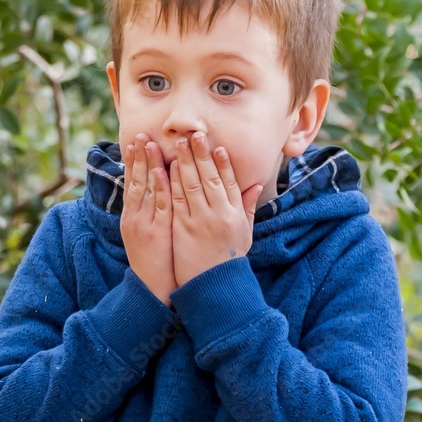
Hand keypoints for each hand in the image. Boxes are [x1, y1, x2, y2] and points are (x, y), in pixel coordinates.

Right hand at [120, 133, 176, 306]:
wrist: (151, 289)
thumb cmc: (152, 262)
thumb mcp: (145, 236)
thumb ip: (148, 214)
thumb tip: (154, 194)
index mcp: (131, 217)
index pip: (132, 184)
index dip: (133, 162)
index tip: (135, 142)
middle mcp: (133, 217)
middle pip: (135, 181)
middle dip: (137, 157)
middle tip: (139, 134)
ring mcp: (143, 223)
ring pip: (145, 189)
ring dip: (145, 165)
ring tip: (147, 143)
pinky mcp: (156, 231)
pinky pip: (159, 205)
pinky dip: (159, 187)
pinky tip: (160, 171)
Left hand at [170, 132, 263, 286]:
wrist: (214, 286)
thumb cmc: (228, 260)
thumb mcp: (244, 234)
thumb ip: (247, 208)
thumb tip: (254, 185)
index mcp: (235, 214)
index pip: (230, 182)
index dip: (223, 163)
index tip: (217, 146)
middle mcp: (219, 214)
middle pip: (210, 178)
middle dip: (201, 155)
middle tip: (194, 134)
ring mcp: (200, 220)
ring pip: (191, 185)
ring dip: (184, 162)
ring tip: (179, 144)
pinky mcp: (182, 227)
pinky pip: (175, 200)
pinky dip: (171, 182)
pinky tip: (167, 168)